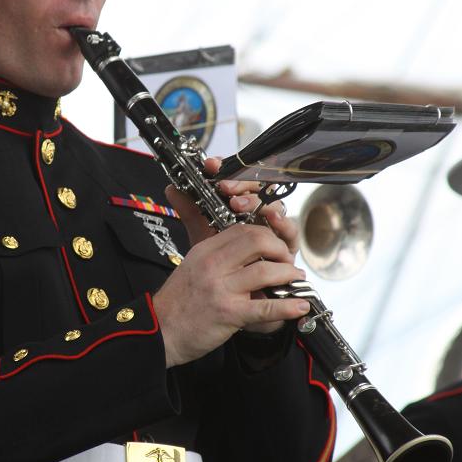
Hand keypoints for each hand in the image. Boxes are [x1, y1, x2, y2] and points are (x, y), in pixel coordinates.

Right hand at [152, 217, 309, 366]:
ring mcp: (222, 289)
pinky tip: (300, 306)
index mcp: (205, 251)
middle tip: (287, 261)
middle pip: (259, 241)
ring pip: (267, 271)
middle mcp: (213, 265)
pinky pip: (266, 307)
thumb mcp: (191, 267)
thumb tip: (244, 250)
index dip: (266, 235)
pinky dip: (288, 307)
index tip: (275, 246)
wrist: (159, 331)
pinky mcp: (229, 314)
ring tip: (295, 281)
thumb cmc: (176, 303)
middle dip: (281, 250)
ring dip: (288, 276)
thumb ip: (216, 256)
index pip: (243, 230)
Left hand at [166, 157, 297, 255]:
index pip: (237, 180)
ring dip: (258, 202)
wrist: (231, 296)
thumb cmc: (222, 265)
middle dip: (241, 184)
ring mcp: (275, 228)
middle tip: (224, 187)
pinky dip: (283, 223)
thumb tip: (172, 188)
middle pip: (259, 188)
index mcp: (241, 206)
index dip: (226, 169)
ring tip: (240, 204)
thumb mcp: (202, 235)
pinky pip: (290, 231)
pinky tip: (272, 218)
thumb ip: (191, 212)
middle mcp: (260, 213)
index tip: (211, 165)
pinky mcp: (287, 246)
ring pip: (275, 205)